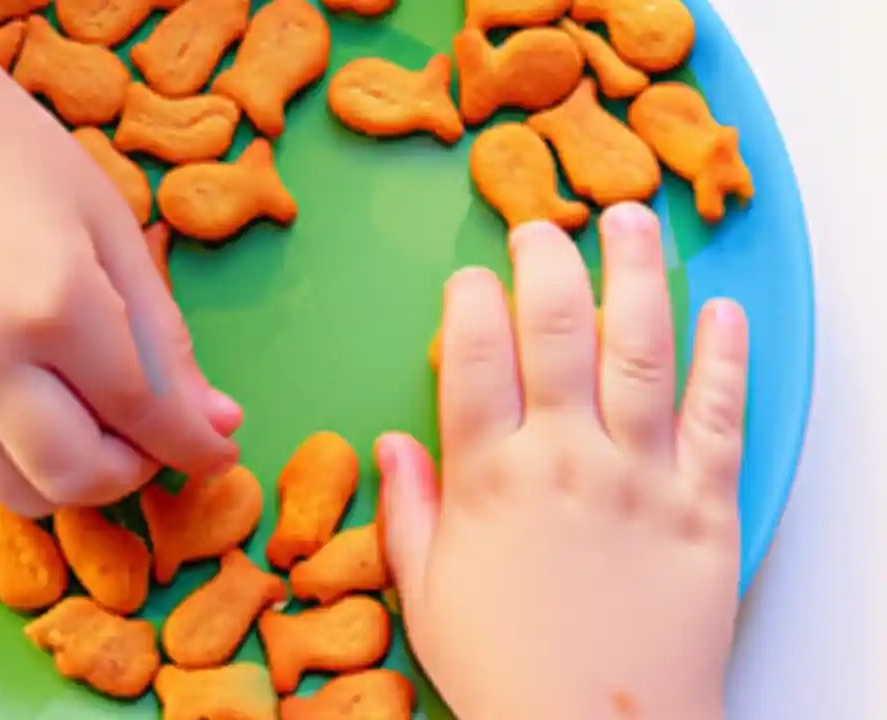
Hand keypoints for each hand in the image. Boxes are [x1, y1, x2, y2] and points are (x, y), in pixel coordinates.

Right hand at [0, 71, 240, 516]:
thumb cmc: (9, 155)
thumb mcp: (109, 229)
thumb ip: (163, 336)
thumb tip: (217, 423)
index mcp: (56, 305)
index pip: (143, 413)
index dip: (193, 445)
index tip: (220, 453)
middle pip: (78, 477)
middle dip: (133, 474)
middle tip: (154, 439)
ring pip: (20, 491)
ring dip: (76, 481)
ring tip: (98, 430)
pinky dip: (20, 462)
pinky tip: (41, 414)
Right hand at [377, 203, 746, 719]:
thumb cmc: (507, 674)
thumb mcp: (427, 594)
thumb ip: (410, 508)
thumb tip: (390, 441)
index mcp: (491, 478)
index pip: (475, 353)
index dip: (470, 299)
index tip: (470, 277)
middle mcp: (568, 459)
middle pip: (558, 326)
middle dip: (547, 259)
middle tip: (542, 223)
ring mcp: (644, 476)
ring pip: (643, 347)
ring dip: (638, 272)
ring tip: (633, 218)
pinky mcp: (707, 505)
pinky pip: (721, 415)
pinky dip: (727, 357)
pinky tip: (724, 311)